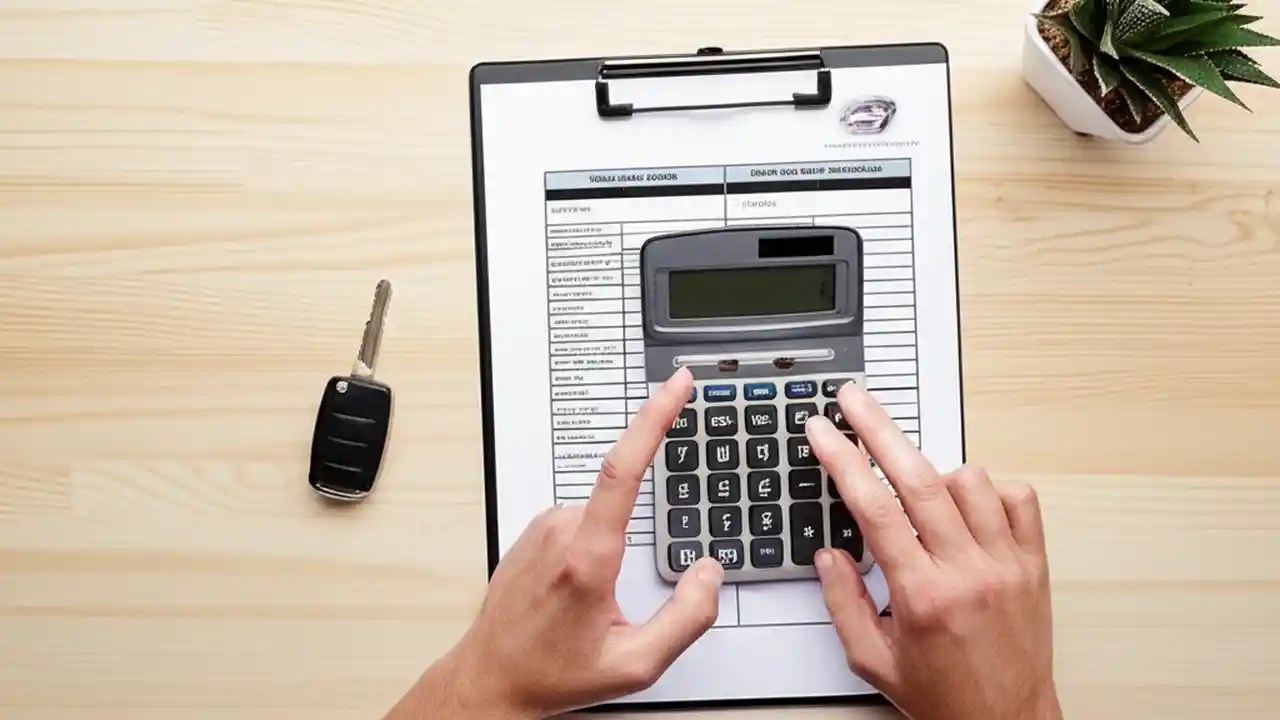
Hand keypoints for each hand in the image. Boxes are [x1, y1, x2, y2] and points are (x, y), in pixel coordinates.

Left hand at [387, 367, 723, 719]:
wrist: (491, 679)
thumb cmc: (552, 672)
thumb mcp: (636, 664)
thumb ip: (687, 618)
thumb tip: (709, 572)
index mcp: (588, 557)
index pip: (624, 468)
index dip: (654, 417)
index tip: (676, 385)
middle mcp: (560, 531)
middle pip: (624, 508)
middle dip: (634, 549)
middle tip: (614, 606)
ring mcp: (542, 526)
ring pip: (604, 519)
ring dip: (611, 554)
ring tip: (586, 610)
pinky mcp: (534, 529)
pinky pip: (581, 524)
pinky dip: (592, 551)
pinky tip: (573, 595)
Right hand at [806, 385, 1060, 719]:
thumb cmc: (944, 697)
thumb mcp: (872, 660)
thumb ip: (842, 603)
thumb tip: (829, 555)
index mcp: (922, 595)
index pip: (874, 508)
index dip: (842, 461)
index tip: (823, 433)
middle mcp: (968, 571)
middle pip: (917, 477)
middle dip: (878, 428)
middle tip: (855, 400)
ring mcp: (1007, 563)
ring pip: (970, 480)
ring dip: (935, 470)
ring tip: (915, 484)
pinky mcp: (1035, 564)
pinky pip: (1019, 499)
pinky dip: (990, 489)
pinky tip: (967, 503)